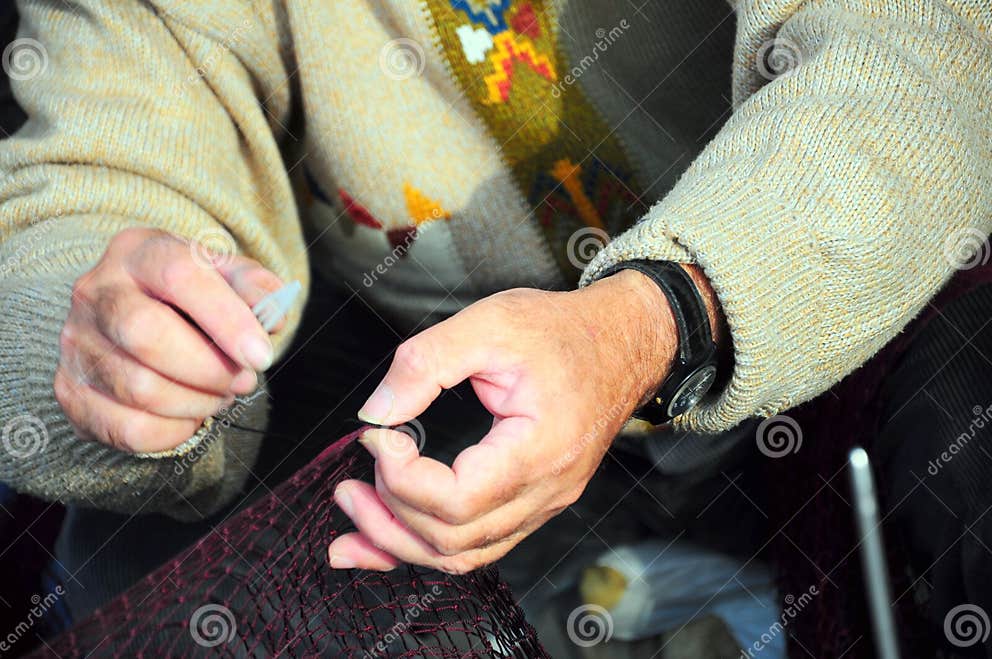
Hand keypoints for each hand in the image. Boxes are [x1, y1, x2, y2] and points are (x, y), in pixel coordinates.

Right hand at [55, 227, 283, 452]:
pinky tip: (189, 414)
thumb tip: (272, 316)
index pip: (180, 276)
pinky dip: (173, 431)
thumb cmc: (193, 297)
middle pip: (147, 335)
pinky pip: (127, 428)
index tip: (261, 356)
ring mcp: (77, 343)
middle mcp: (96, 292)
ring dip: (198, 402)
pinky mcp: (70, 391)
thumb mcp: (227, 277)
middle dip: (209, 369)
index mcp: (138, 252)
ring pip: (139, 389)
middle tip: (241, 380)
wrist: (139, 313)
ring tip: (219, 394)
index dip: (226, 320)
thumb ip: (255, 288)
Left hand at [328, 270, 677, 573]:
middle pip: (455, 541)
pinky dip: (427, 546)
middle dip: (389, 517)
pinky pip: (478, 544)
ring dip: (401, 543)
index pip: (457, 500)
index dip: (401, 478)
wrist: (622, 342)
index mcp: (540, 449)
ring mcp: (543, 504)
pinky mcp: (533, 502)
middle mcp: (547, 491)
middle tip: (348, 483)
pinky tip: (383, 540)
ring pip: (464, 556)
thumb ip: (426, 363)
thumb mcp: (490, 323)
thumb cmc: (563, 330)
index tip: (376, 437)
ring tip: (353, 512)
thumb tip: (375, 412)